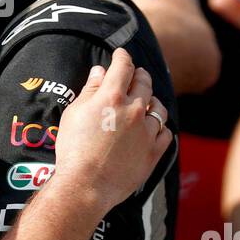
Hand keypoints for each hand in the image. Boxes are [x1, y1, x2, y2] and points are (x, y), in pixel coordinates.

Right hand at [53, 47, 172, 215]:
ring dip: (153, 101)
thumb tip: (100, 72)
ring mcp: (147, 132)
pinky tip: (154, 129)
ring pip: (159, 108)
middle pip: (144, 83)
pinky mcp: (154, 152)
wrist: (86, 184)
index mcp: (112, 96)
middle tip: (136, 74)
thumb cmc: (74, 149)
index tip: (120, 54)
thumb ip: (90, 90)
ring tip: (148, 102)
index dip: (122, 56)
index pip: (123, 66)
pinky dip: (160, 128)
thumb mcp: (74, 113)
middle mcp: (134, 110)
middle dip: (139, 75)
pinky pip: (165, 134)